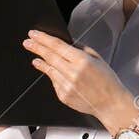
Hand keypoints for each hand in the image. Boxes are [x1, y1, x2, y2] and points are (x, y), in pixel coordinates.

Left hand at [22, 31, 138, 135]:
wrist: (110, 103)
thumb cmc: (107, 81)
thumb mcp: (98, 59)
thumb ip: (81, 49)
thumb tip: (67, 43)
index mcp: (82, 61)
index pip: (57, 46)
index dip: (43, 39)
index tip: (34, 34)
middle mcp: (72, 73)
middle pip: (49, 56)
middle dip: (36, 47)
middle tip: (27, 42)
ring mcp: (66, 85)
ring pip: (49, 70)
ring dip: (40, 62)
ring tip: (35, 57)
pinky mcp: (63, 96)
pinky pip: (54, 82)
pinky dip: (51, 75)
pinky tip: (49, 70)